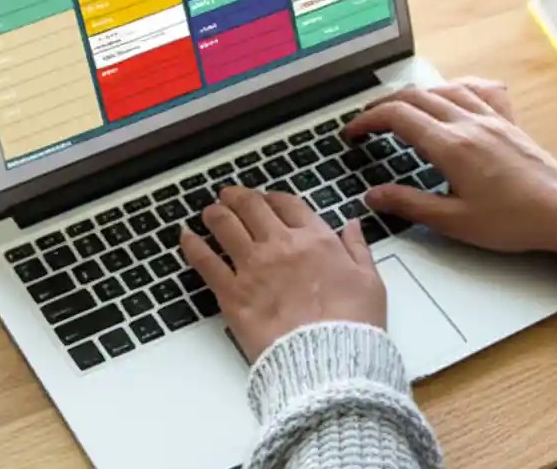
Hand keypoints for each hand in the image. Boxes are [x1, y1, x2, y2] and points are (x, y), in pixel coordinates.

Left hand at [179, 186, 385, 360]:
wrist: (328, 360)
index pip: (288, 204)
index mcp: (316, 239)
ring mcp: (254, 267)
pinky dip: (193, 245)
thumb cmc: (352, 325)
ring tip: (210, 211)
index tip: (266, 199)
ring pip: (225, 225)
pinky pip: (205, 261)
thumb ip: (358, 248)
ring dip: (215, 213)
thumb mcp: (370, 281)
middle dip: (238, 197)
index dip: (273, 197)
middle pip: (251, 207)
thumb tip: (352, 225)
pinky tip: (186, 236)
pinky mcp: (233, 293)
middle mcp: (281, 245)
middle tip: (229, 196)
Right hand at [345, 77, 556, 252]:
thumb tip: (373, 196)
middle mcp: (469, 123)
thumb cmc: (513, 221)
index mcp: (451, 147)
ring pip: (443, 88)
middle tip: (367, 123)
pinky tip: (451, 95)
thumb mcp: (454, 221)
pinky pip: (478, 89)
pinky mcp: (507, 121)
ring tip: (400, 111)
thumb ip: (409, 204)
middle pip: (415, 96)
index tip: (353, 133)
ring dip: (414, 95)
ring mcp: (490, 117)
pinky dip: (457, 86)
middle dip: (384, 105)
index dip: (368, 120)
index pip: (397, 117)